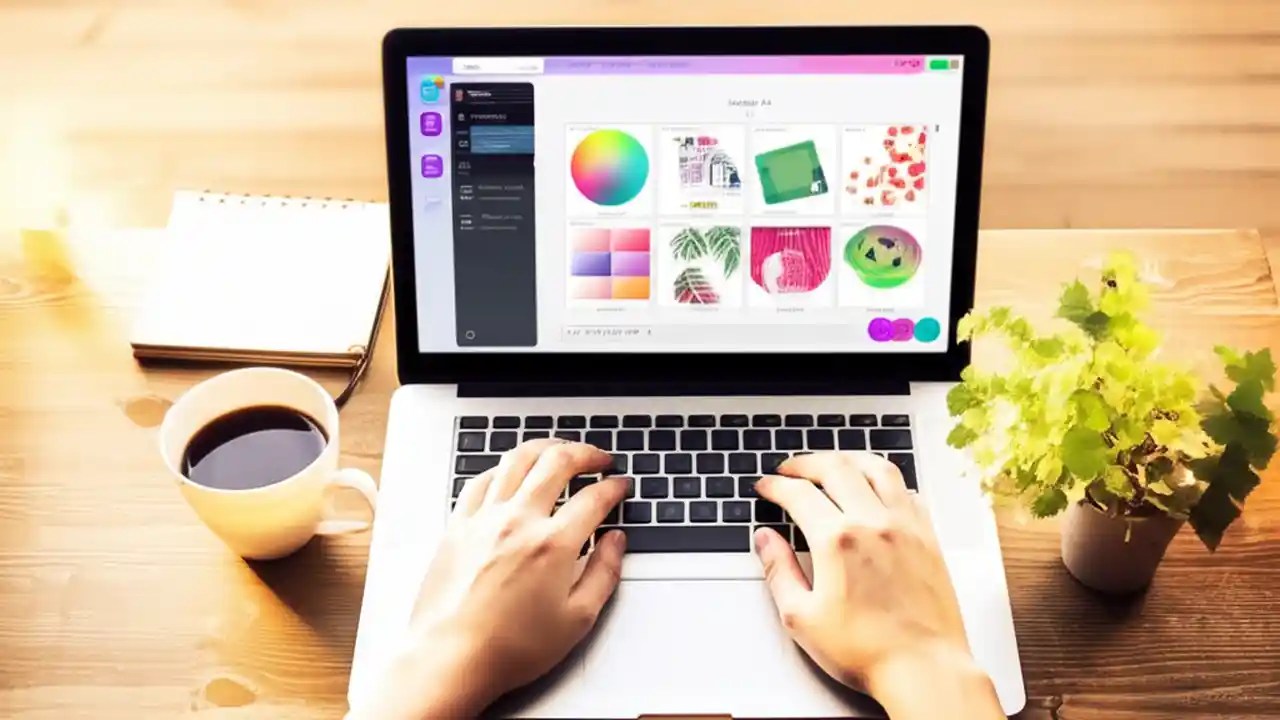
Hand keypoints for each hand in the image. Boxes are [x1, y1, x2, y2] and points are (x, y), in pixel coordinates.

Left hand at [349, 440, 627, 719]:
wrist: (450, 659)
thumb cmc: (510, 648)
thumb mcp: (577, 620)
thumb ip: (604, 573)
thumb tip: (616, 542)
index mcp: (553, 545)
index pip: (594, 498)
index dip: (614, 487)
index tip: (620, 485)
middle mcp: (519, 521)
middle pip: (557, 462)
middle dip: (586, 452)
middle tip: (598, 458)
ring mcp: (484, 519)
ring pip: (517, 459)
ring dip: (545, 447)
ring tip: (559, 450)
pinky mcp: (457, 525)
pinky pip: (481, 479)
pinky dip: (503, 468)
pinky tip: (510, 472)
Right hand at [753, 452, 1001, 717]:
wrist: (923, 668)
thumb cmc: (865, 651)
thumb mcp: (802, 617)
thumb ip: (779, 571)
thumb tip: (764, 540)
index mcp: (837, 540)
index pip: (798, 493)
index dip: (775, 486)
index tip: (766, 487)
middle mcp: (872, 523)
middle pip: (836, 467)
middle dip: (806, 462)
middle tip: (791, 469)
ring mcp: (905, 526)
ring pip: (877, 468)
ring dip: (849, 458)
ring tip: (833, 462)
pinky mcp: (928, 538)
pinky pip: (908, 491)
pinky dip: (887, 480)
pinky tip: (879, 488)